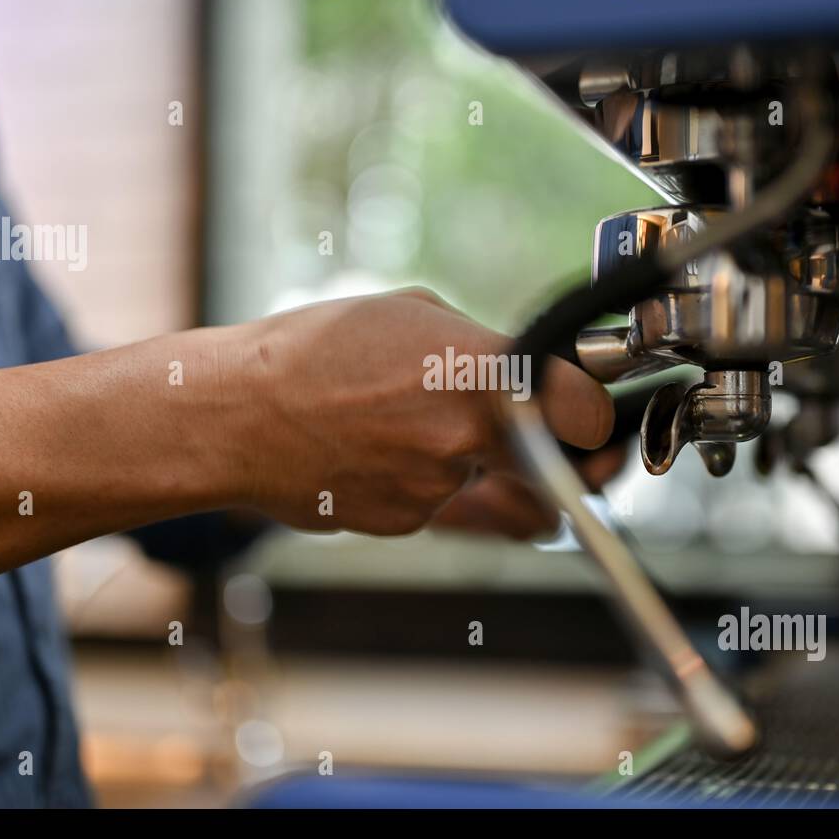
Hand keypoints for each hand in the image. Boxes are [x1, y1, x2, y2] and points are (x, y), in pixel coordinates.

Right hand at [214, 288, 613, 534]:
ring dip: (466, 458)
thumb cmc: (314, 352)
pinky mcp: (408, 522)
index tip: (601, 421)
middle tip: (556, 447)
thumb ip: (480, 347)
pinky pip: (439, 501)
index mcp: (476, 373)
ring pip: (483, 478)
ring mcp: (437, 488)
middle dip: (562, 457)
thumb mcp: (412, 315)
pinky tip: (374, 448)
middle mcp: (466, 438)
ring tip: (403, 423)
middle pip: (550, 460)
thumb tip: (518, 369)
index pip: (580, 408)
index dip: (597, 418)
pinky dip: (420, 479)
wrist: (237, 417)